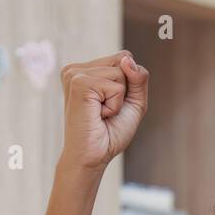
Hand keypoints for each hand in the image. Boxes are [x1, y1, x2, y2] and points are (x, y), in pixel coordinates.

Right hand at [58, 51, 148, 171]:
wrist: (93, 157)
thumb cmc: (110, 133)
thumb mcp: (134, 102)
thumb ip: (138, 78)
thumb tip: (126, 59)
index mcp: (86, 70)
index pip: (124, 57)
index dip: (129, 84)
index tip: (111, 104)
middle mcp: (77, 69)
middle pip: (123, 60)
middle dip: (125, 90)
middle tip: (106, 111)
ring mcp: (75, 74)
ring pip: (121, 72)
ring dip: (118, 100)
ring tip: (101, 113)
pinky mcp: (79, 83)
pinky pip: (116, 86)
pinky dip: (114, 105)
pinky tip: (98, 115)